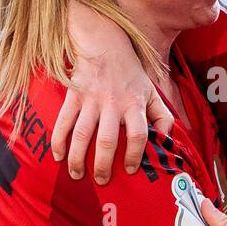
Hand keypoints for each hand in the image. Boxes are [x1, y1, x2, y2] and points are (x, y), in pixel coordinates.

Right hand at [51, 2, 173, 183]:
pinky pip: (63, 122)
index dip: (136, 155)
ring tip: (77, 175)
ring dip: (78, 158)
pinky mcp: (73, 96)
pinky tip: (58, 156)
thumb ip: (162, 116)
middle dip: (103, 165)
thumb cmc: (131, 73)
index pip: (139, 134)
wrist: (104, 44)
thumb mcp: (152, 91)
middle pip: (108, 140)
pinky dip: (59, 141)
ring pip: (82, 134)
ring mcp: (91, 100)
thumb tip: (168, 141)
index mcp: (135, 104)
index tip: (131, 170)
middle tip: (102, 181)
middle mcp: (113, 104)